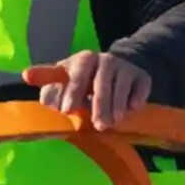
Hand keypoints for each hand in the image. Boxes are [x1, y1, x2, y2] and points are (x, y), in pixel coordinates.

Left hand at [30, 51, 151, 130]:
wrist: (120, 66)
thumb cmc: (85, 78)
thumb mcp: (65, 78)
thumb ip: (51, 88)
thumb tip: (42, 96)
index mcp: (82, 60)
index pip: (76, 75)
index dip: (71, 91)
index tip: (66, 109)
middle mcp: (104, 60)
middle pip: (100, 85)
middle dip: (97, 106)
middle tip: (95, 125)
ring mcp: (125, 67)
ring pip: (120, 89)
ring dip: (115, 109)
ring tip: (109, 123)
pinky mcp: (142, 76)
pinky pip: (140, 91)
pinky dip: (135, 102)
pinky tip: (130, 110)